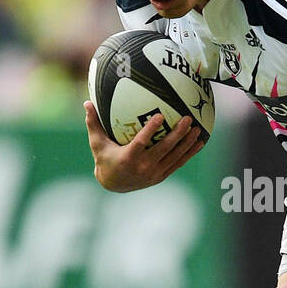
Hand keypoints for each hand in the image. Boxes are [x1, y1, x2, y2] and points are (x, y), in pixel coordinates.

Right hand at [84, 101, 202, 191]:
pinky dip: (189, 153)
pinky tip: (200, 142)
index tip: (160, 116)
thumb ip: (93, 123)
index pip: (142, 142)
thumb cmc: (105, 158)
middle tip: (188, 119)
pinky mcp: (161, 176)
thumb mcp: (97, 143)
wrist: (114, 184)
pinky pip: (178, 163)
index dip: (151, 130)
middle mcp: (143, 167)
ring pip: (174, 157)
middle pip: (164, 149)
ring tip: (198, 130)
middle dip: (177, 134)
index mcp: (129, 157)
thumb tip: (86, 102)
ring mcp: (154, 173)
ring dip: (187, 143)